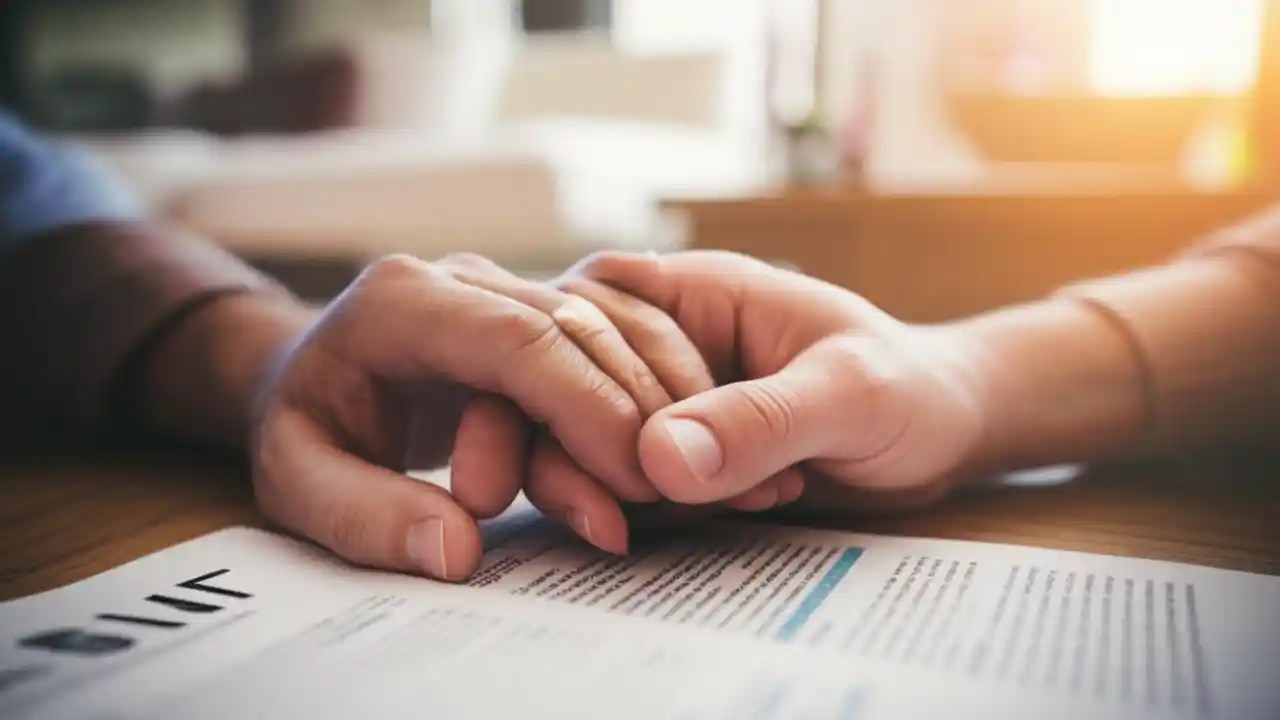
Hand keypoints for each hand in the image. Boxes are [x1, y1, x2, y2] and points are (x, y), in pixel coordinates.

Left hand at [250, 253, 714, 580]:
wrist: (305, 377)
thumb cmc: (303, 429)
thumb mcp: (297, 485)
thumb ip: (366, 519)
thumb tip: (456, 551)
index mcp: (400, 304)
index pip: (516, 340)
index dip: (585, 405)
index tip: (634, 478)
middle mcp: (461, 278)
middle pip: (577, 325)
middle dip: (635, 410)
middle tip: (674, 492)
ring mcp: (504, 285)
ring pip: (608, 321)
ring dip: (657, 394)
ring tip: (687, 472)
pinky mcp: (535, 305)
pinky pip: (613, 328)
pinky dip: (654, 378)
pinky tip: (686, 432)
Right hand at [566, 250, 989, 511]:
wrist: (942, 437)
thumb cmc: (909, 387)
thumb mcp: (850, 396)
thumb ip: (762, 420)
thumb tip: (660, 458)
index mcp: (697, 292)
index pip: (587, 304)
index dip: (568, 368)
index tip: (593, 439)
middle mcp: (664, 342)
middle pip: (563, 378)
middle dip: (577, 446)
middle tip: (629, 505)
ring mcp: (664, 401)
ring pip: (580, 436)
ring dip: (612, 486)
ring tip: (700, 509)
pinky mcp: (676, 455)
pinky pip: (621, 480)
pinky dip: (642, 511)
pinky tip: (710, 520)